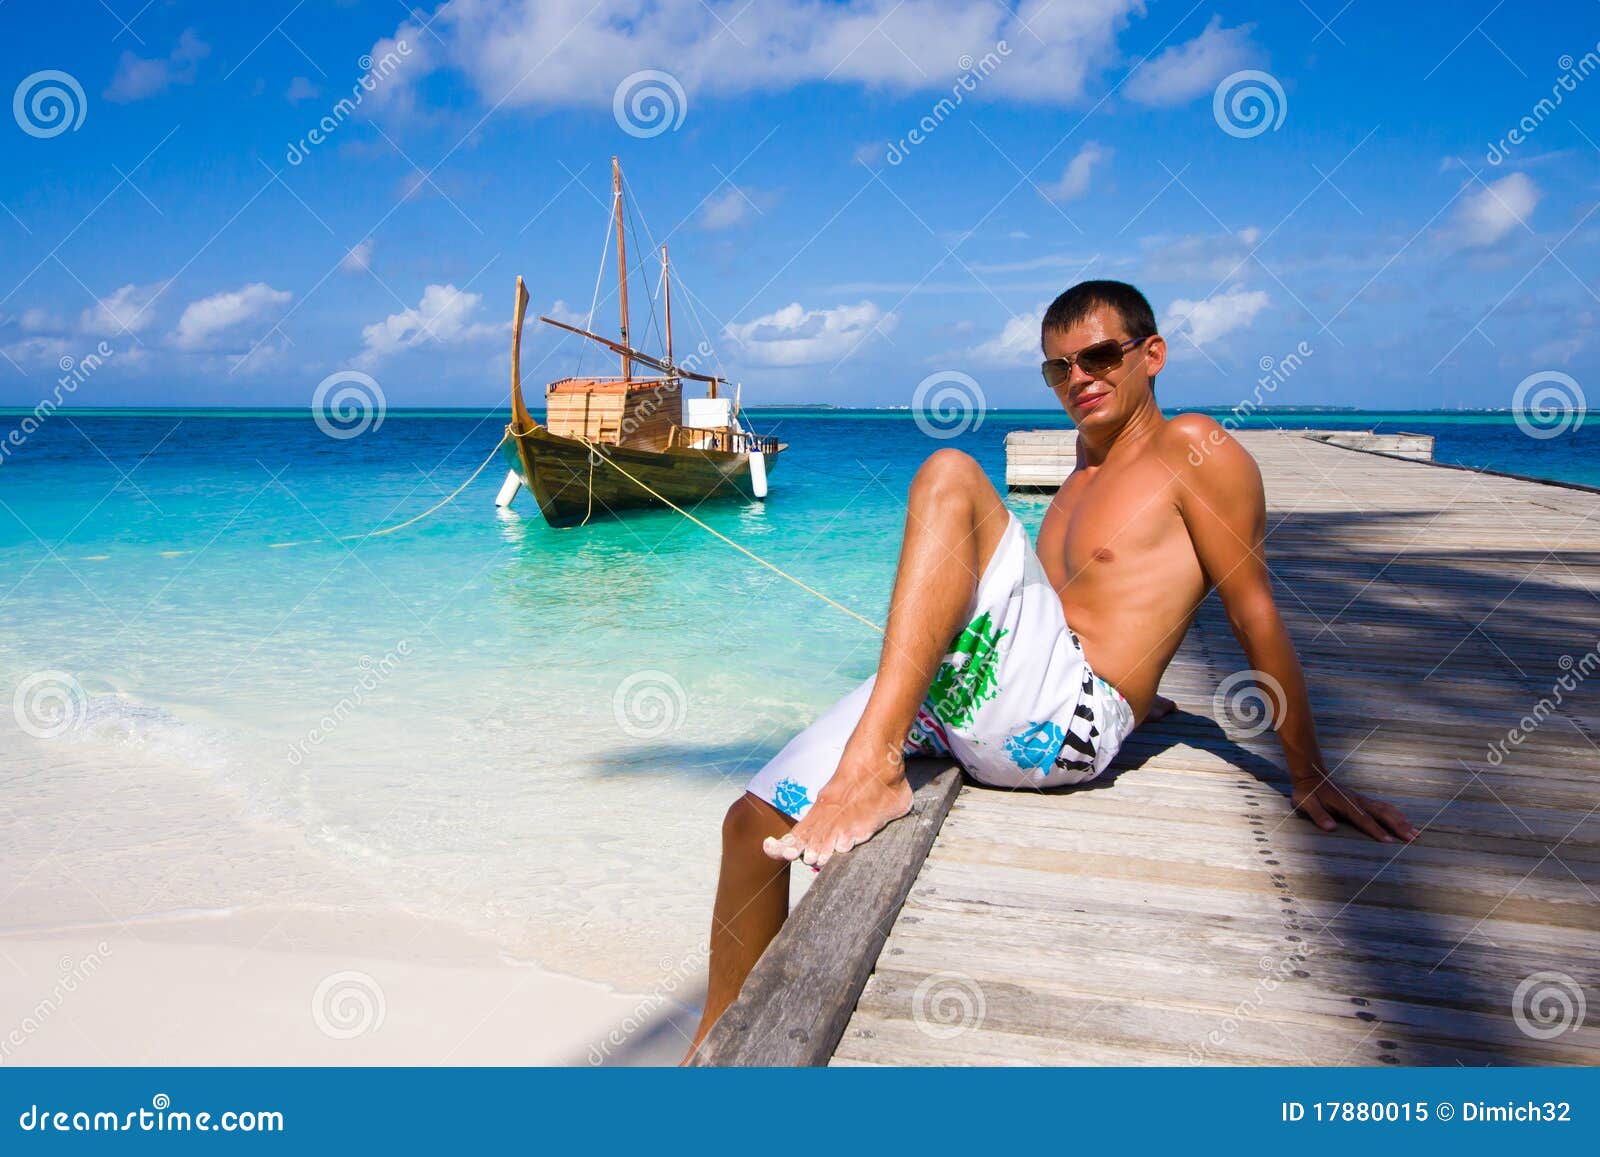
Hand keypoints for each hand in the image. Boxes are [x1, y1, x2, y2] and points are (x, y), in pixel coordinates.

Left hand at [1291, 776, 1418, 842]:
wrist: (1310, 775)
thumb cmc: (1307, 793)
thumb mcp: (1306, 803)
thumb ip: (1318, 815)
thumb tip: (1331, 828)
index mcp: (1345, 803)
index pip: (1364, 819)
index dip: (1376, 830)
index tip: (1390, 841)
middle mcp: (1357, 801)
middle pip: (1382, 814)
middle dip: (1399, 826)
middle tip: (1414, 838)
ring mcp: (1361, 799)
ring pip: (1386, 809)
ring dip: (1401, 820)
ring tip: (1416, 832)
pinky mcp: (1362, 800)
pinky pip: (1383, 807)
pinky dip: (1396, 814)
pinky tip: (1404, 821)